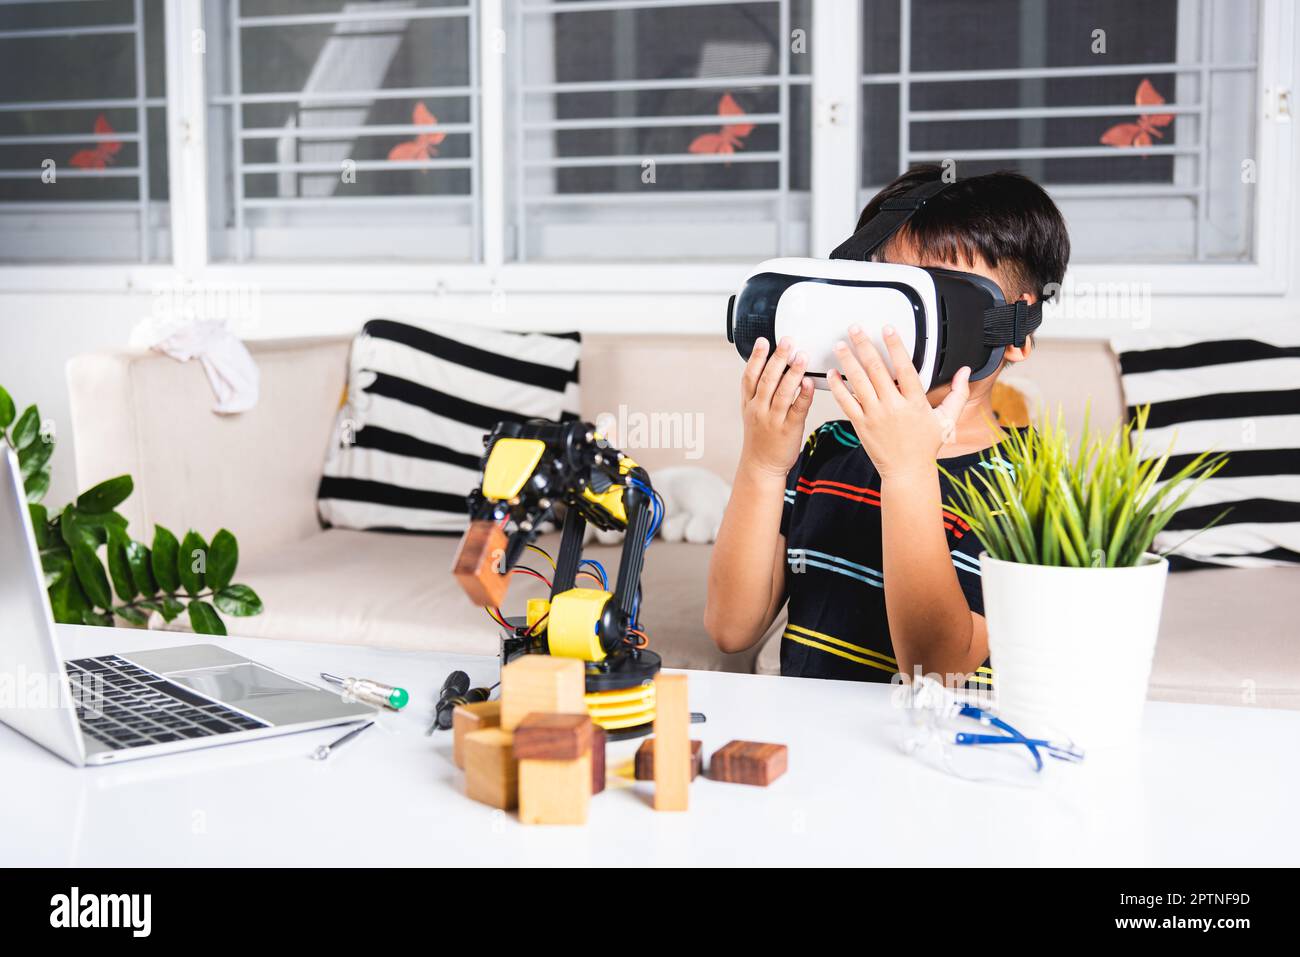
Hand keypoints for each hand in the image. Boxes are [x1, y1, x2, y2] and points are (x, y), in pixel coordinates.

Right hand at [738, 337, 814, 478]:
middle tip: (787, 341)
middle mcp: (759, 409)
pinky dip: (804, 394)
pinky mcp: (789, 429)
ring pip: (783, 392)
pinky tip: (810, 382)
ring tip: (802, 356)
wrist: (761, 465)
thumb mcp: (751, 413)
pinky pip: (798, 408)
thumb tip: (768, 365)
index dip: (755, 358)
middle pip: (767, 380)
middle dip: (777, 358)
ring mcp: (774, 419)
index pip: (749, 377)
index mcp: (749, 404)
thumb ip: (758, 391)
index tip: (763, 341)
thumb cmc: (760, 437)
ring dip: (793, 372)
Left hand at [827, 325, 970, 479]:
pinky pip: (846, 402)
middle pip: (876, 369)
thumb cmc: (925, 447)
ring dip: (848, 361)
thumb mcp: (946, 420)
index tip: (887, 329)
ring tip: (840, 345)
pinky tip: (832, 373)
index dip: (895, 346)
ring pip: (858, 382)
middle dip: (864, 346)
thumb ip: (957, 394)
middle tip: (855, 329)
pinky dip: (838, 387)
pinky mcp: (861, 425)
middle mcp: (893, 407)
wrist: (907, 472)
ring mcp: (875, 415)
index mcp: (915, 402)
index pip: (904, 367)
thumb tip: (966, 371)